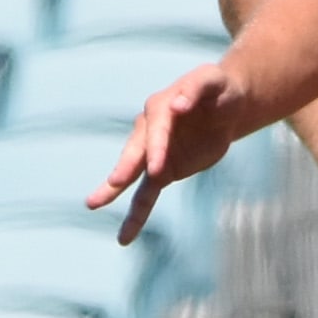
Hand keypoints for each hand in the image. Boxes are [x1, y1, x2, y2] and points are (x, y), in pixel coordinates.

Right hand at [86, 65, 237, 245]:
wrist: (225, 106)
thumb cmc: (219, 89)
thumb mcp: (213, 80)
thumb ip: (196, 89)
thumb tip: (179, 105)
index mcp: (160, 107)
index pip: (157, 128)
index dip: (157, 147)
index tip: (158, 168)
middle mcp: (150, 130)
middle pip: (136, 151)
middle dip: (125, 168)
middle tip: (116, 182)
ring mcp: (153, 153)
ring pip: (132, 175)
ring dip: (113, 190)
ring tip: (92, 204)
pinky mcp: (163, 172)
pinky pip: (146, 195)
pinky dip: (136, 215)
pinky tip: (124, 236)